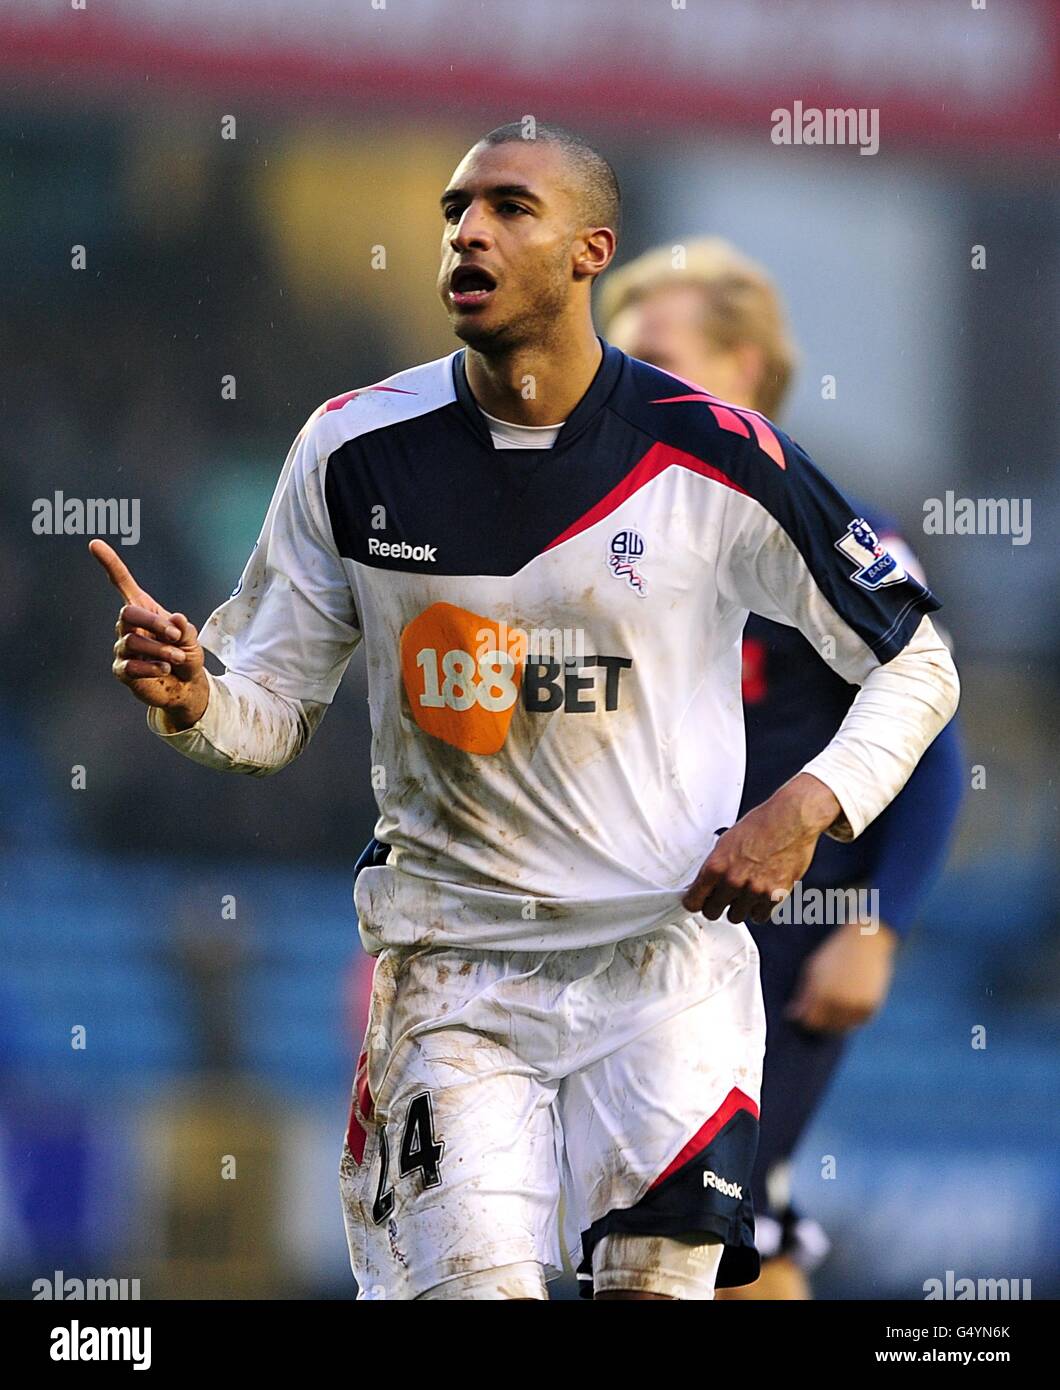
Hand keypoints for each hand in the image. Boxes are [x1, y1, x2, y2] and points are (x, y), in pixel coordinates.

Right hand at [90, 539, 208, 729]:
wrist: (186, 687)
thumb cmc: (186, 656)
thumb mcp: (190, 640)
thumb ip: (183, 629)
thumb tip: (175, 619)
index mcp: (145, 610)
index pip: (123, 584)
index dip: (110, 564)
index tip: (94, 543)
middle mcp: (129, 626)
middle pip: (127, 613)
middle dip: (154, 623)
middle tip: (176, 637)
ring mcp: (123, 648)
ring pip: (133, 642)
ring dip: (161, 650)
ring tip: (177, 658)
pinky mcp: (122, 670)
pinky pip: (131, 665)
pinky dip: (152, 667)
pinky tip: (164, 669)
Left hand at [682, 773, 840, 924]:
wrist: (791, 820)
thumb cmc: (760, 825)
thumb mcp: (726, 841)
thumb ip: (715, 866)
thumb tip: (704, 884)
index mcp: (716, 865)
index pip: (693, 901)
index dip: (695, 902)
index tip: (698, 901)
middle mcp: (733, 880)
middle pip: (712, 913)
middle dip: (715, 906)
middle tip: (722, 897)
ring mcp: (754, 890)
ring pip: (736, 917)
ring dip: (738, 907)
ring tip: (745, 891)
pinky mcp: (775, 896)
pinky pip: (759, 916)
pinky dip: (759, 908)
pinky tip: (760, 893)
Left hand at [787, 918, 897, 1033]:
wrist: (866, 942)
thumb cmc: (834, 953)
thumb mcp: (812, 969)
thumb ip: (802, 994)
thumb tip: (792, 1015)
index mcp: (820, 992)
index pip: (809, 1021)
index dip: (804, 1019)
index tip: (802, 1013)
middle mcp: (838, 1002)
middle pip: (825, 1026)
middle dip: (819, 1020)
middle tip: (819, 1007)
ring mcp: (856, 1006)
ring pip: (842, 1027)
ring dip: (835, 1020)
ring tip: (835, 1001)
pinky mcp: (871, 1007)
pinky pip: (856, 1022)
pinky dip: (851, 1017)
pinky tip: (848, 1001)